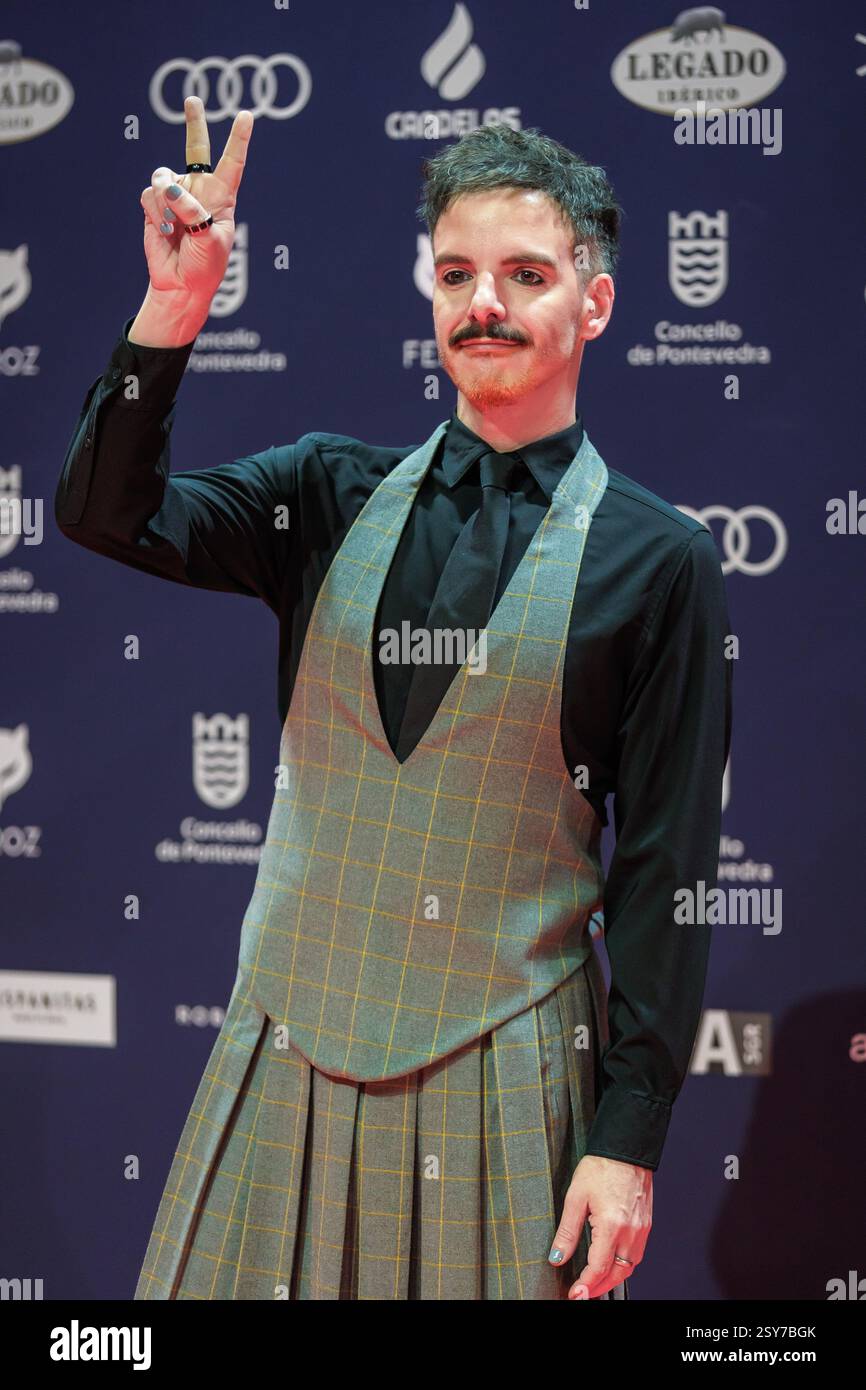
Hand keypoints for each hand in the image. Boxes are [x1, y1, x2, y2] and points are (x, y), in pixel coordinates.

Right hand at [139, 95, 252, 305]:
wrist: (181, 285)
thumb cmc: (205, 265)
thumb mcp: (210, 240)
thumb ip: (193, 211)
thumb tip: (168, 187)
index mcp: (222, 197)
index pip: (232, 163)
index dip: (239, 139)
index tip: (246, 115)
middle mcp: (198, 190)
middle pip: (196, 148)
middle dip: (194, 123)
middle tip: (193, 100)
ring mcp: (175, 195)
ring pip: (163, 177)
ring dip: (167, 203)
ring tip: (174, 228)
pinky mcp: (153, 204)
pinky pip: (149, 194)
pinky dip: (155, 212)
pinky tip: (164, 230)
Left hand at [549, 1153, 651, 1298]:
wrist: (626, 1148)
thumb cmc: (602, 1166)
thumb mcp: (575, 1197)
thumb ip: (567, 1232)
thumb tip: (557, 1257)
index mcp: (612, 1226)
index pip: (598, 1268)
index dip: (585, 1285)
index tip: (574, 1294)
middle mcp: (631, 1232)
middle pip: (617, 1274)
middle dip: (599, 1287)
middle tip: (582, 1293)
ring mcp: (641, 1228)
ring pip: (630, 1266)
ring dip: (613, 1278)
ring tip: (595, 1282)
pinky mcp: (646, 1223)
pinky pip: (637, 1253)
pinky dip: (624, 1264)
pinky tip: (613, 1262)